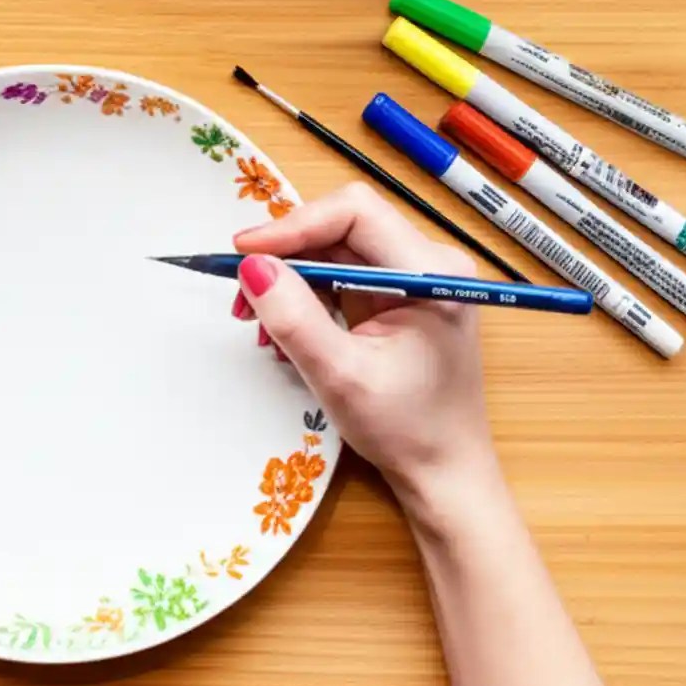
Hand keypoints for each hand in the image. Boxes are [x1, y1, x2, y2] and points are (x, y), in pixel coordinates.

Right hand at [231, 183, 497, 508]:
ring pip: (335, 251)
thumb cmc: (408, 430)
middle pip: (341, 228)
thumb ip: (295, 318)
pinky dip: (306, 297)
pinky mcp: (398, 297)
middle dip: (285, 257)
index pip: (354, 214)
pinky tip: (285, 331)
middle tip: (242, 294)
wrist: (444, 472)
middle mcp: (428, 263)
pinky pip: (341, 276)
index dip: (293, 226)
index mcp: (431, 273)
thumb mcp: (341, 376)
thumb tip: (252, 267)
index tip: (244, 253)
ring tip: (259, 321)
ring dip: (290, 280)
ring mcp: (414, 278)